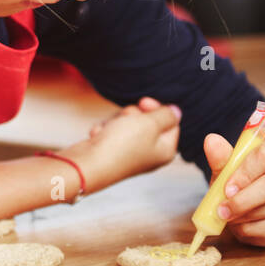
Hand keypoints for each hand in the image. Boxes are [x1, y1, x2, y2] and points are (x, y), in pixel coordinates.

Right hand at [66, 96, 180, 191]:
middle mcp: (149, 155)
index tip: (143, 101)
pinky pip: (110, 133)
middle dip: (134, 115)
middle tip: (126, 120)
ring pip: (127, 125)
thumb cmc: (121, 145)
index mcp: (165, 151)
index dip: (157, 108)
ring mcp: (129, 155)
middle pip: (148, 122)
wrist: (87, 164)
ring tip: (109, 130)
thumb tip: (176, 111)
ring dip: (116, 121)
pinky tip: (98, 137)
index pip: (171, 122)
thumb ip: (165, 115)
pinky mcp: (111, 153)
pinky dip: (103, 131)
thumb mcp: (149, 123)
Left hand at [203, 134, 264, 246]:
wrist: (253, 197)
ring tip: (227, 217)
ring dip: (243, 218)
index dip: (245, 173)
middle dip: (243, 201)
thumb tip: (211, 141)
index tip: (226, 188)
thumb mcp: (229, 166)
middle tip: (222, 210)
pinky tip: (239, 225)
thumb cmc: (241, 177)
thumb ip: (221, 156)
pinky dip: (249, 231)